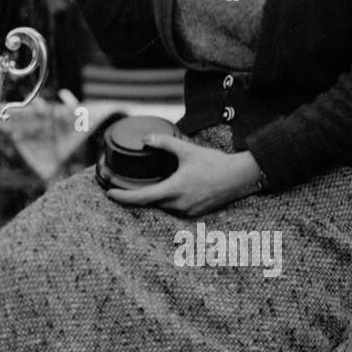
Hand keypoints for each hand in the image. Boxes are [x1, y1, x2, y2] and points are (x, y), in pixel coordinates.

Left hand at [105, 133, 262, 216]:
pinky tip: (166, 190)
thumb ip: (165, 143)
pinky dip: (166, 200)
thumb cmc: (215, 163)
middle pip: (150, 203)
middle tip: (120, 186)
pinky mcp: (196, 212)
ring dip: (152, 198)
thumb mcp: (188, 150)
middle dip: (134, 196)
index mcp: (175, 190)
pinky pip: (175, 208)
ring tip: (141, 187)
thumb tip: (146, 139)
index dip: (123, 197)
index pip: (142, 198)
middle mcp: (180, 204)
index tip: (109, 193)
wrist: (241, 177)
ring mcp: (189, 210)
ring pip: (162, 206)